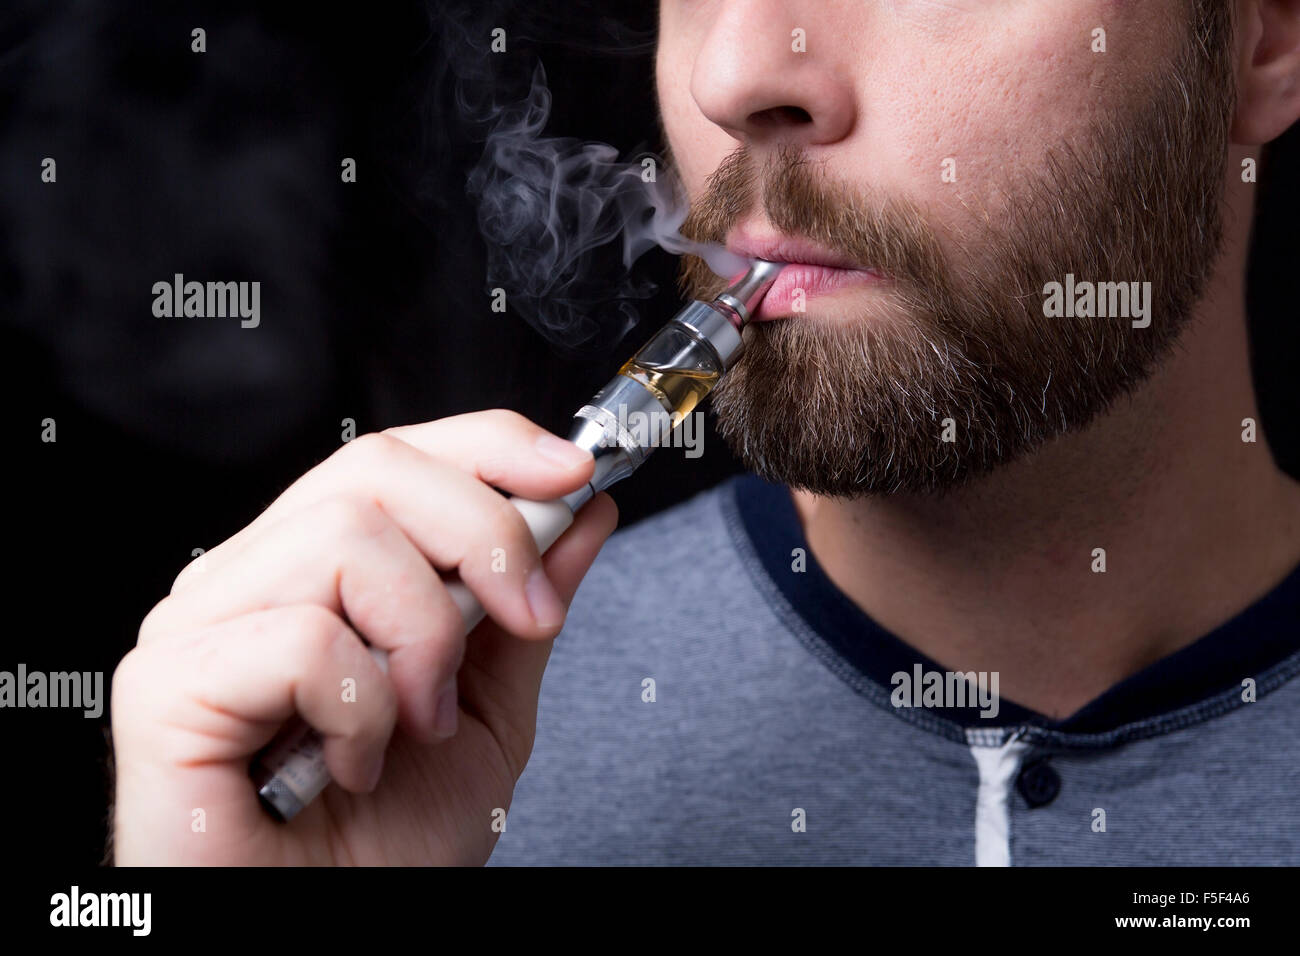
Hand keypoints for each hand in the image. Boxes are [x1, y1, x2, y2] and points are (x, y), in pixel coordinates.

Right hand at [110, 410, 616, 863]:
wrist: (330, 936)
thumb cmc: (387, 845)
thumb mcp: (489, 709)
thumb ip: (524, 608)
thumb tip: (582, 513)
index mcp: (315, 570)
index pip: (396, 454)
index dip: (490, 447)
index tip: (574, 475)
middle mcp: (250, 578)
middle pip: (374, 468)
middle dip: (485, 534)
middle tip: (528, 619)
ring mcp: (199, 624)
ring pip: (343, 538)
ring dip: (424, 637)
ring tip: (420, 722)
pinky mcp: (166, 685)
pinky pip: (300, 635)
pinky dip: (362, 704)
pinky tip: (356, 761)